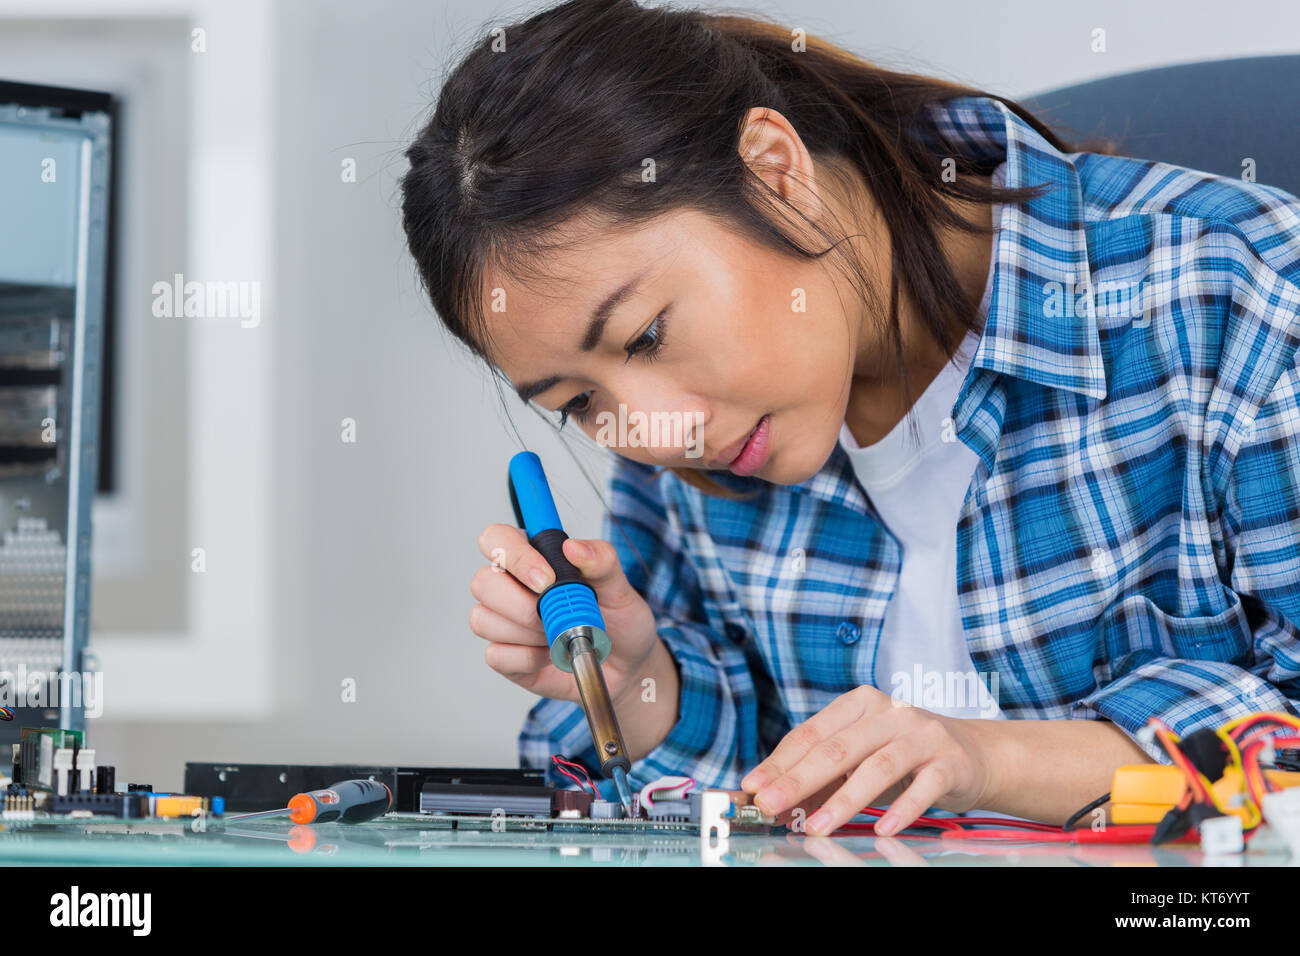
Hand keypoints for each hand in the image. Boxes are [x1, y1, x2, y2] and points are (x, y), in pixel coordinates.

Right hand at [471, 523, 660, 705]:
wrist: (625, 667)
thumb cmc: (618, 621)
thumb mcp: (620, 587)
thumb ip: (602, 560)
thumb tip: (574, 547)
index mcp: (533, 557)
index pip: (497, 538)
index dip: (514, 556)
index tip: (546, 579)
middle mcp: (510, 586)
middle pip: (482, 582)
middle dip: (521, 604)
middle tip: (554, 616)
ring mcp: (503, 621)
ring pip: (483, 620)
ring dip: (528, 633)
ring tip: (558, 636)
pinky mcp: (504, 656)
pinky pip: (496, 655)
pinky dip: (528, 659)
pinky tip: (550, 656)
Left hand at [739, 686, 996, 835]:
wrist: (974, 754)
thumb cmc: (904, 755)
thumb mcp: (859, 759)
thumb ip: (820, 776)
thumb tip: (775, 801)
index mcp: (859, 704)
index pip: (810, 733)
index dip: (779, 762)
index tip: (752, 787)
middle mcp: (889, 713)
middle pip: (837, 748)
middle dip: (799, 780)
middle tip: (770, 805)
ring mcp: (921, 735)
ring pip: (877, 766)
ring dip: (844, 800)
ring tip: (818, 826)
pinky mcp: (949, 761)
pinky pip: (923, 787)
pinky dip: (902, 809)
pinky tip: (883, 829)